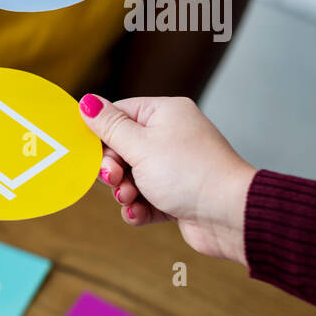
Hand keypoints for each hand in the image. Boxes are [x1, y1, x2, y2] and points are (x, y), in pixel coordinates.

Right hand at [78, 94, 255, 265]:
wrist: (229, 214)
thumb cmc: (188, 172)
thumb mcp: (140, 145)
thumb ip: (109, 126)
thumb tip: (86, 101)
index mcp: (166, 114)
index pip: (120, 114)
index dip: (102, 134)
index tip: (91, 152)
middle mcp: (171, 137)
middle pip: (122, 149)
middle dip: (113, 168)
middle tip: (113, 178)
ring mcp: (175, 168)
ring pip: (131, 177)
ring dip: (124, 191)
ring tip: (130, 199)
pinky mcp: (177, 196)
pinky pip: (145, 199)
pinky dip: (138, 207)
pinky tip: (138, 213)